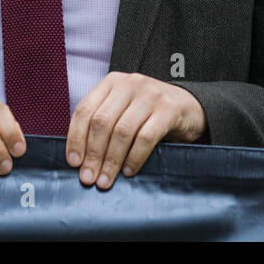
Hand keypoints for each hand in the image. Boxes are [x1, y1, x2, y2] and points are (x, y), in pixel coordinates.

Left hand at [66, 72, 206, 189]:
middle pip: (102, 122)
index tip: (73, 162)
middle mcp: (130, 84)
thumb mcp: (123, 109)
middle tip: (88, 178)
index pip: (85, 109)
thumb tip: (79, 157)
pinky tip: (128, 171)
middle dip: (93, 154)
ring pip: (122, 131)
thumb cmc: (148, 114)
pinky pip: (146, 138)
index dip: (76, 138)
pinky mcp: (169, 109)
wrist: (190, 107)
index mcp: (112, 82)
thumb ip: (103, 123)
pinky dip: (134, 158)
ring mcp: (150, 95)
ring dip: (111, 160)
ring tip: (106, 180)